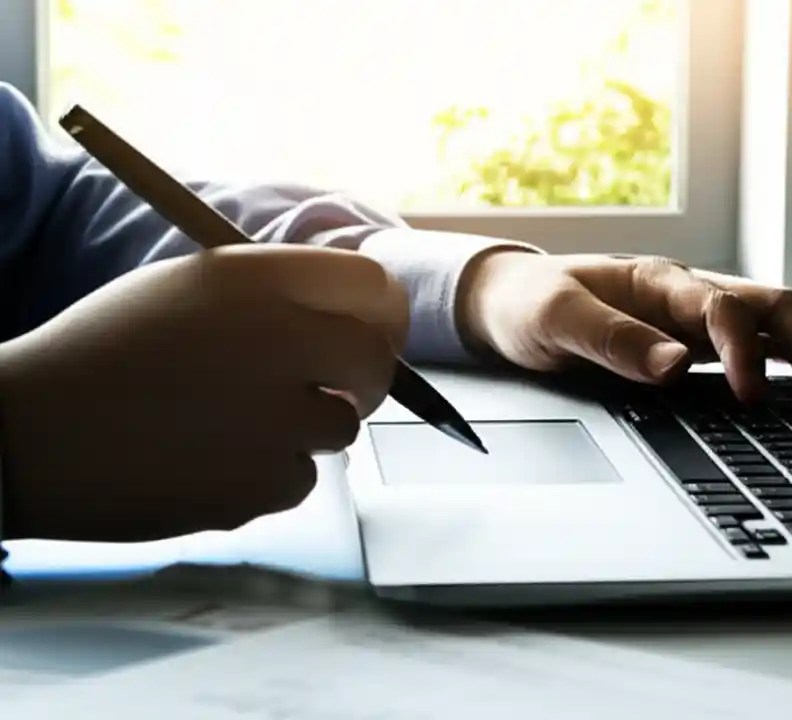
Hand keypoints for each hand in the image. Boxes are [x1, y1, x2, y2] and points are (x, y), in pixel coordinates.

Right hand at [0, 244, 408, 541]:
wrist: (30, 433)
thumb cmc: (104, 354)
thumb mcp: (189, 289)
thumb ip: (277, 295)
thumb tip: (358, 317)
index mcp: (258, 280)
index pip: (372, 285)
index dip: (376, 314)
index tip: (366, 333)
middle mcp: (280, 341)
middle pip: (374, 360)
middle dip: (359, 378)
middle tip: (328, 389)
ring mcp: (277, 418)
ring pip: (340, 429)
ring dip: (304, 431)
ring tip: (229, 424)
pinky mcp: (262, 485)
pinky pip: (301, 481)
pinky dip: (268, 477)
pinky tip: (209, 462)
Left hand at [458, 252, 791, 401]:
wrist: (505, 299)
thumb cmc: (527, 304)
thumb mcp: (553, 321)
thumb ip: (610, 341)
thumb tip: (673, 367)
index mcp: (657, 281)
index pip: (720, 308)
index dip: (742, 350)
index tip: (752, 395)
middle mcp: (686, 293)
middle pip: (770, 304)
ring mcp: (694, 317)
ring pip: (775, 321)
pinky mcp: (693, 341)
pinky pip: (757, 344)